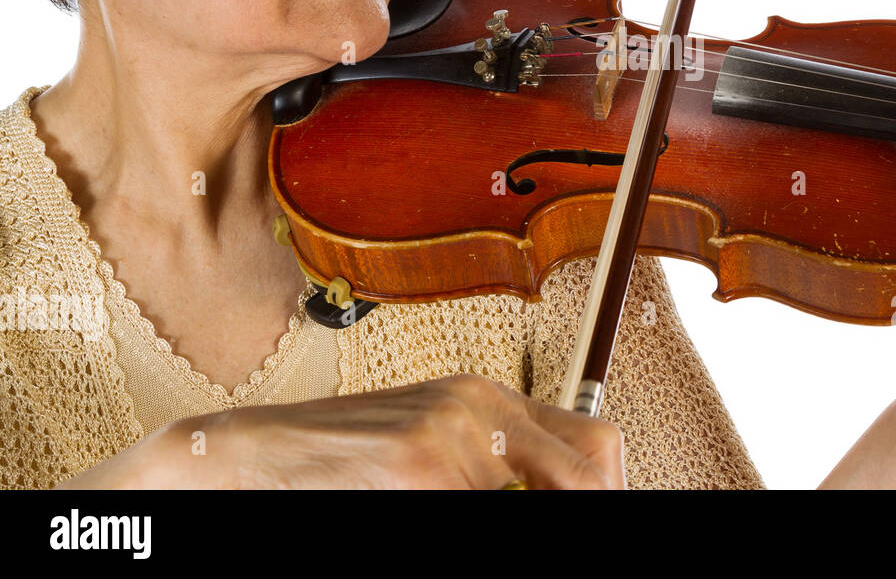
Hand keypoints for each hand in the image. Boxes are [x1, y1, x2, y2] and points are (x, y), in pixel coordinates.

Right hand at [59, 374, 625, 488]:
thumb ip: (492, 469)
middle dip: (587, 506)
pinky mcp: (419, 464)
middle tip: (560, 534)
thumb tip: (562, 492)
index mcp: (487, 400)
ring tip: (446, 506)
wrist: (248, 457)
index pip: (596, 443)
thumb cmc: (339, 467)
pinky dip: (462, 515)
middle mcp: (480, 405)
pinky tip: (415, 506)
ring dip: (510, 515)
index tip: (603, 509)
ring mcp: (452, 432)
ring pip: (529, 498)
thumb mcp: (428, 451)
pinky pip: (475, 509)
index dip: (609, 489)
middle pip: (589, 471)